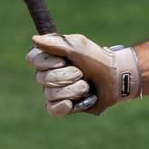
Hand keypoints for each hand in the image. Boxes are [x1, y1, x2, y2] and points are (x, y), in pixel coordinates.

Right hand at [27, 33, 141, 115]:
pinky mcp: (63, 106)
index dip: (47, 61)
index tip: (64, 59)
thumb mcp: (78, 46)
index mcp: (50, 57)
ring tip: (87, 86)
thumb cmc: (97, 58)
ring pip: (50, 94)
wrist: (115, 77)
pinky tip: (70, 104)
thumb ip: (57, 43)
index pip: (33, 59)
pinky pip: (52, 109)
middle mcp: (49, 74)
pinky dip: (62, 106)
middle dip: (66, 75)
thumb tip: (34, 39)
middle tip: (82, 73)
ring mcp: (55, 91)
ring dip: (73, 89)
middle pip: (42, 78)